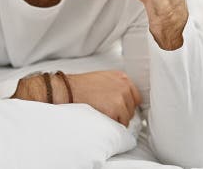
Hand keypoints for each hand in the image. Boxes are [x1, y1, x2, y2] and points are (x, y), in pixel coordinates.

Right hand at [12, 70, 141, 126]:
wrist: (66, 91)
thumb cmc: (79, 87)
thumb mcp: (101, 79)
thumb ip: (115, 86)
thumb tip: (123, 100)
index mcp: (121, 77)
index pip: (136, 96)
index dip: (128, 105)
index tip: (120, 109)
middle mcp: (124, 86)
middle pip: (132, 108)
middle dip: (122, 113)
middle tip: (106, 112)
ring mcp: (120, 97)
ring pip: (127, 118)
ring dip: (117, 120)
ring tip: (101, 115)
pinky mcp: (115, 110)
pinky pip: (119, 124)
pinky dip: (112, 125)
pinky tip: (101, 118)